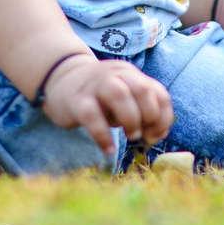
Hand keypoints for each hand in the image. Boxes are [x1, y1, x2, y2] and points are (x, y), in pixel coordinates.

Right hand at [38, 54, 173, 155]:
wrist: (60, 80)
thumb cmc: (99, 96)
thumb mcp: (124, 98)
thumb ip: (141, 110)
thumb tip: (159, 134)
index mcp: (131, 75)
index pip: (158, 92)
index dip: (163, 117)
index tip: (155, 135)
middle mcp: (115, 75)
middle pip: (142, 89)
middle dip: (149, 116)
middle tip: (142, 135)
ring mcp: (95, 86)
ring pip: (118, 93)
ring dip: (131, 118)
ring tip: (131, 136)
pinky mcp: (76, 100)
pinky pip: (91, 115)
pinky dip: (103, 136)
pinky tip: (108, 149)